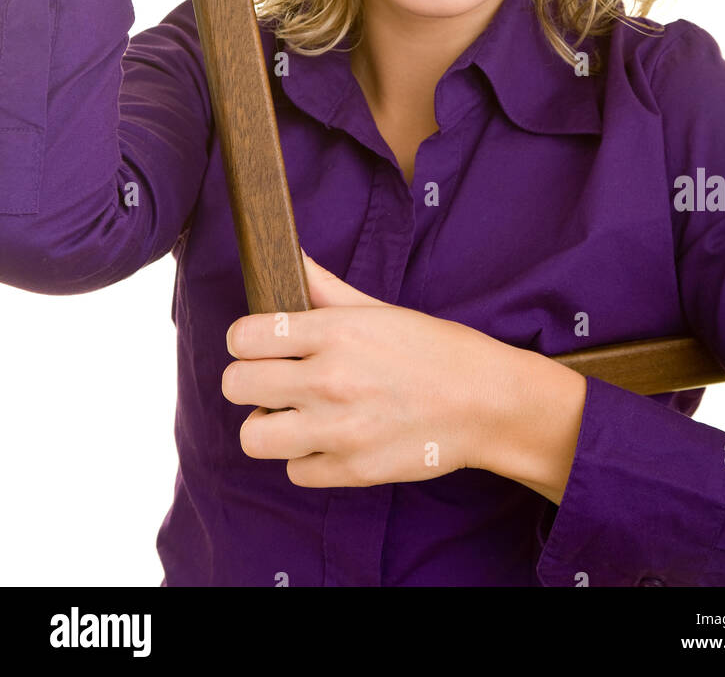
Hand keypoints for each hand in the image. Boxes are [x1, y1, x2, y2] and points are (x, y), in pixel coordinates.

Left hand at [222, 251, 525, 487]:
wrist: (486, 403)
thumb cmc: (435, 350)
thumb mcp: (379, 308)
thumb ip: (323, 287)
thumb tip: (287, 256)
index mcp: (336, 331)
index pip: (244, 336)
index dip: (246, 339)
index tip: (260, 344)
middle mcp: (330, 379)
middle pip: (236, 385)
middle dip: (250, 380)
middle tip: (275, 379)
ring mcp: (338, 429)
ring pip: (253, 436)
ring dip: (269, 425)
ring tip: (294, 414)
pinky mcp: (351, 471)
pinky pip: (293, 471)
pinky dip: (307, 458)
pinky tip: (330, 438)